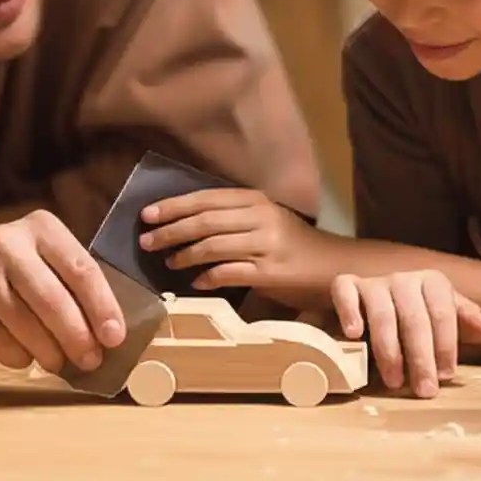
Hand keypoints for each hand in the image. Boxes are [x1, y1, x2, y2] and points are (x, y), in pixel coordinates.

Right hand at [0, 210, 125, 372]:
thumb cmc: (5, 273)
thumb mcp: (39, 261)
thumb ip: (71, 286)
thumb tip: (109, 333)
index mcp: (41, 227)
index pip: (81, 268)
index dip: (102, 306)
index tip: (115, 338)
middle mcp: (8, 242)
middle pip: (53, 298)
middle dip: (77, 336)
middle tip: (91, 361)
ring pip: (26, 322)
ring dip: (49, 352)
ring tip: (59, 363)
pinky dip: (18, 357)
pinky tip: (24, 357)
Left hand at [137, 188, 328, 307]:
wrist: (334, 266)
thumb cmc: (292, 244)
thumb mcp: (264, 220)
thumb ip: (232, 218)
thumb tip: (185, 224)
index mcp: (255, 200)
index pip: (206, 198)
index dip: (173, 206)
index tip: (146, 215)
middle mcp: (260, 218)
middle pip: (205, 221)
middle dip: (170, 230)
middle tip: (145, 241)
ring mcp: (266, 245)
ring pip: (213, 246)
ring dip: (184, 255)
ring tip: (167, 262)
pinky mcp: (271, 272)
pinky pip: (230, 273)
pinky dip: (208, 278)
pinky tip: (195, 282)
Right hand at [330, 270, 480, 397]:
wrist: (378, 299)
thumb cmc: (418, 313)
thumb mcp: (445, 317)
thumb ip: (464, 322)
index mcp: (432, 282)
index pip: (442, 313)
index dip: (445, 346)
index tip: (446, 375)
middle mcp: (403, 278)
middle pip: (414, 318)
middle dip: (420, 356)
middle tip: (424, 389)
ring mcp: (373, 281)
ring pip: (381, 313)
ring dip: (388, 350)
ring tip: (394, 380)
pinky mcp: (346, 284)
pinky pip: (345, 292)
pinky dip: (349, 312)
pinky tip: (354, 334)